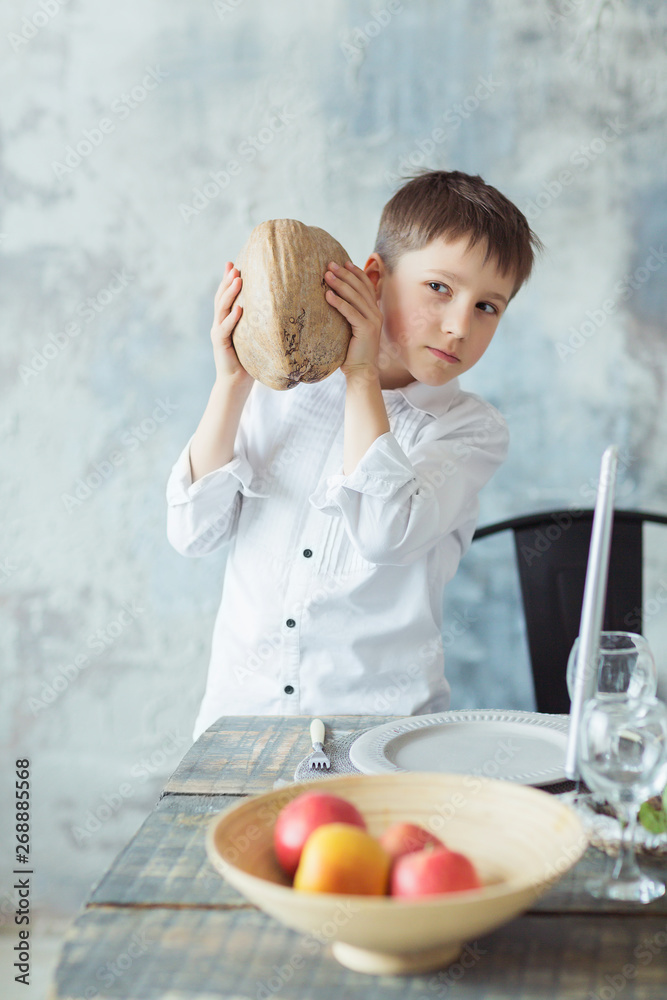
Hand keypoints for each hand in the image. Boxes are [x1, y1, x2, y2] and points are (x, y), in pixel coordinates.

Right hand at [211, 262, 253, 390]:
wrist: (236, 382)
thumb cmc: (249, 360)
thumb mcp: (255, 336)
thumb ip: (259, 322)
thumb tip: (280, 307)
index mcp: (227, 319)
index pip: (226, 295)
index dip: (227, 279)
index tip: (232, 263)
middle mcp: (220, 322)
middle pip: (222, 297)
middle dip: (227, 281)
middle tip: (235, 266)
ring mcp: (218, 332)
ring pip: (222, 308)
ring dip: (230, 293)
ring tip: (238, 279)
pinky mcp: (220, 344)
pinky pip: (225, 328)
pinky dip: (232, 317)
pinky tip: (240, 308)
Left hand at [324, 260, 382, 381]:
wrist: (361, 371)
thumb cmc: (352, 351)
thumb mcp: (351, 327)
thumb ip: (348, 313)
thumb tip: (332, 297)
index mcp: (374, 311)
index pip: (366, 285)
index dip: (355, 272)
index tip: (343, 261)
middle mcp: (376, 313)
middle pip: (360, 288)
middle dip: (344, 274)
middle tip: (329, 264)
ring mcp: (373, 321)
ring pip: (355, 297)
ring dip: (340, 284)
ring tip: (326, 275)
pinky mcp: (366, 330)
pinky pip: (350, 312)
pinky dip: (338, 302)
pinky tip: (327, 295)